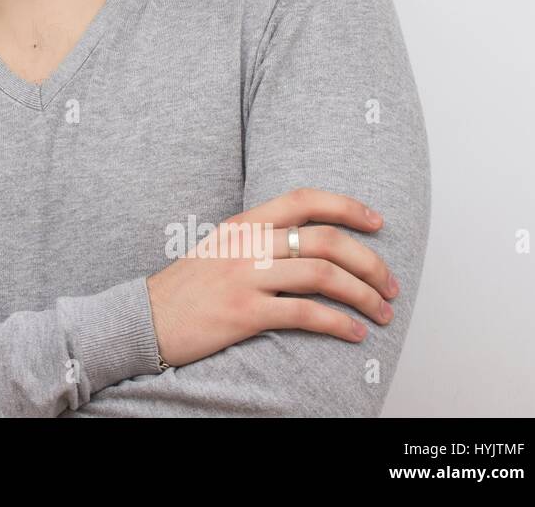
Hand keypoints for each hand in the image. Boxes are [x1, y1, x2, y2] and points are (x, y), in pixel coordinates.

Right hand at [145, 187, 399, 367]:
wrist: (144, 319)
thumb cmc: (185, 288)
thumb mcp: (217, 249)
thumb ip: (256, 240)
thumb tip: (307, 243)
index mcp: (242, 224)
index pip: (303, 199)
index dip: (347, 206)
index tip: (377, 222)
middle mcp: (246, 245)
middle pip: (326, 241)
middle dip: (370, 262)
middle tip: (391, 284)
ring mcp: (245, 278)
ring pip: (323, 276)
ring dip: (364, 296)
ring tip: (382, 312)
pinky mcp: (244, 314)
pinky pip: (305, 314)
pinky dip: (338, 325)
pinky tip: (353, 334)